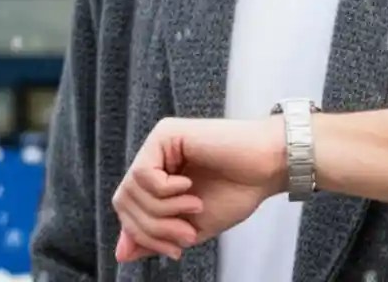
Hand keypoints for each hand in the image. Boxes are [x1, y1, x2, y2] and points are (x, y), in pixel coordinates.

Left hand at [111, 116, 285, 262]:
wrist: (266, 169)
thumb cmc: (236, 192)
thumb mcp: (190, 226)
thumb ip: (155, 238)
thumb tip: (121, 253)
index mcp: (157, 177)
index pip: (127, 210)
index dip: (144, 236)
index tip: (177, 250)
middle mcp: (152, 157)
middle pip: (124, 201)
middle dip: (153, 228)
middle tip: (187, 234)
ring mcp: (157, 143)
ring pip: (132, 189)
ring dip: (163, 211)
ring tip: (194, 208)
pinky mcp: (165, 133)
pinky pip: (144, 172)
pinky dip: (166, 190)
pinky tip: (190, 186)